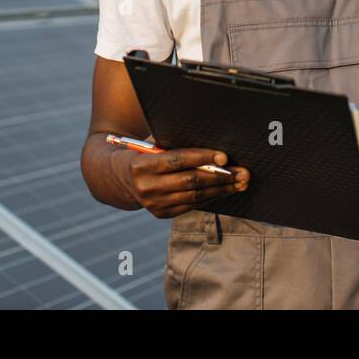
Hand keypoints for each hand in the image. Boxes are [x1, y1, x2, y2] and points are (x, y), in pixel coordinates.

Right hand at [116, 146, 249, 218]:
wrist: (115, 177)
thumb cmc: (141, 153)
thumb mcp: (150, 145)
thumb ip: (173, 146)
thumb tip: (209, 147)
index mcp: (142, 165)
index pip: (178, 160)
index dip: (202, 158)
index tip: (224, 157)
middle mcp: (147, 187)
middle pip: (190, 182)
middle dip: (220, 177)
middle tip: (242, 173)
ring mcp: (154, 204)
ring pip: (194, 196)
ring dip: (221, 190)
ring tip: (240, 183)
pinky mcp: (161, 214)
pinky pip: (191, 205)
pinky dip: (210, 198)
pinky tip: (224, 191)